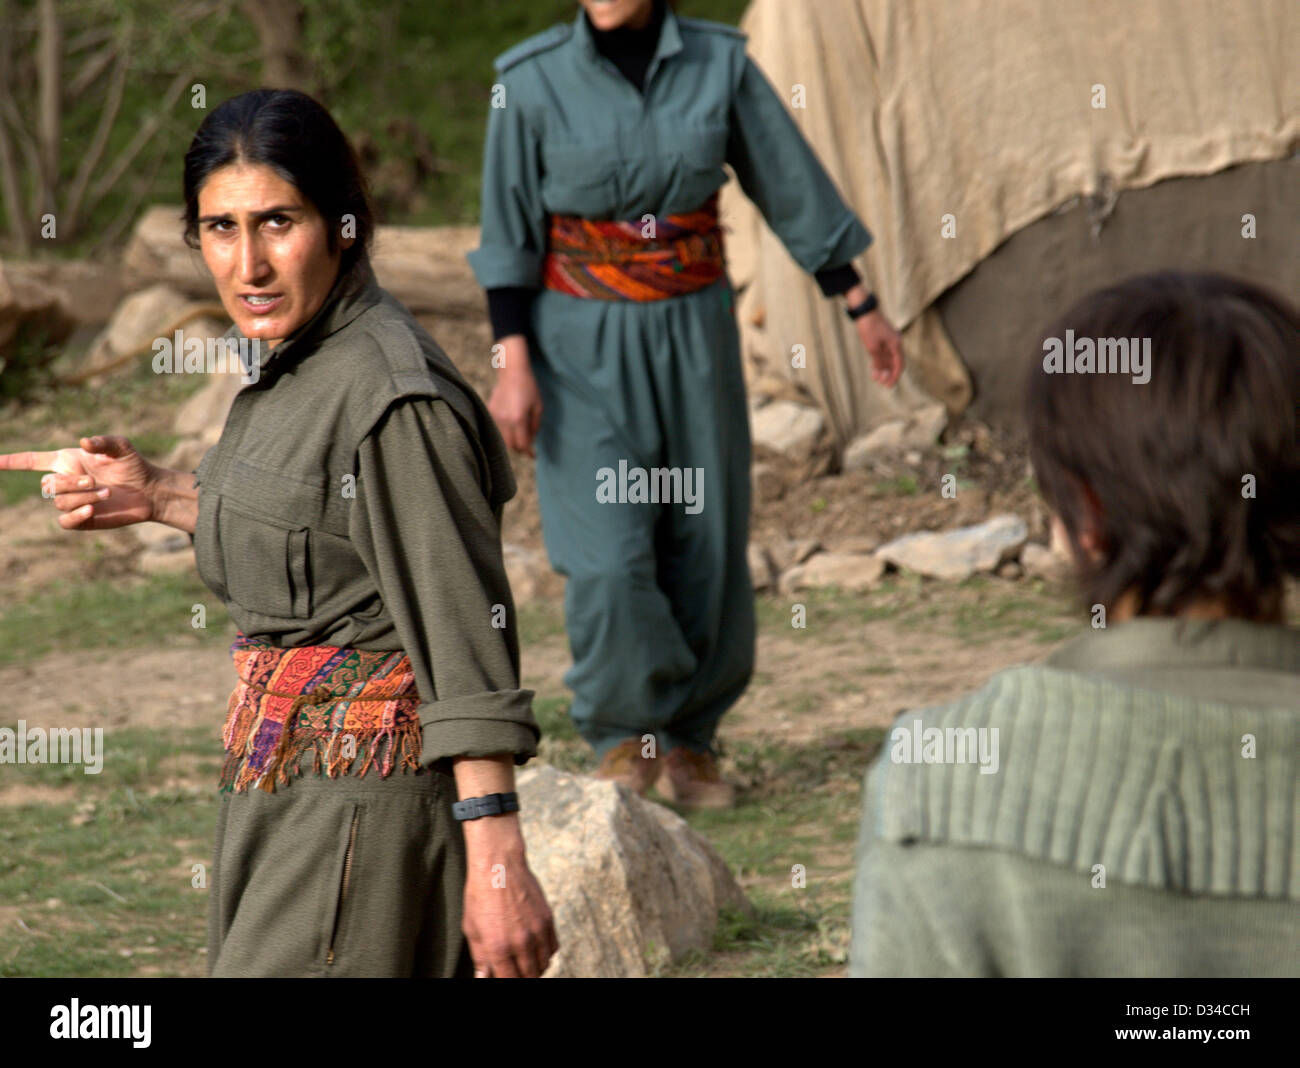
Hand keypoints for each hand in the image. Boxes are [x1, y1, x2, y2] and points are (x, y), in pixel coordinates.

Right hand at [0, 435, 157, 529]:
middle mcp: (66, 482)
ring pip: (59, 502)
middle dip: (69, 483)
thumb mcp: (122, 447)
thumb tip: (84, 442)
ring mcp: (73, 501)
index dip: (10, 461)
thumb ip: (104, 442)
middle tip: (95, 482)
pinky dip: (76, 515)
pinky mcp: (83, 520)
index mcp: (67, 462)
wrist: (150, 491)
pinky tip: (92, 511)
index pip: (31, 461)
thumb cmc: (134, 466)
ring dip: (83, 497)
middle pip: (47, 485)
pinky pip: (65, 521)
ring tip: (107, 493)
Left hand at [460, 817, 557, 977]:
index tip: (505, 975)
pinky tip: (535, 949)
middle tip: (514, 970)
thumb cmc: (480, 895)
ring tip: (525, 962)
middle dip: (522, 976)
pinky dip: (546, 953)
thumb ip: (480, 957)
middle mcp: (521, 942)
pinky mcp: (547, 919)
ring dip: (535, 967)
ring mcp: (537, 930)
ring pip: (544, 964)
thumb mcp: (471, 928)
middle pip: (530, 975)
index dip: (507, 981)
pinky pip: (553, 947)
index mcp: (498, 947)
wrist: (499, 866)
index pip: (510, 980)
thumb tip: (484, 976)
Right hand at [487, 336, 542, 457]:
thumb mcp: (538, 408)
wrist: (512, 372)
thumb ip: (534, 428)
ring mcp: (495, 416)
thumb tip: (531, 442)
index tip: (533, 455)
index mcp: (518, 419)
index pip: (522, 445)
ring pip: (502, 439)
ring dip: (511, 441)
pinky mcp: (490, 412)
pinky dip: (504, 431)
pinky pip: (497, 429)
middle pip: (511, 446)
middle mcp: (504, 420)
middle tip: (527, 446)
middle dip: (520, 448)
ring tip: (519, 435)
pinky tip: (511, 424)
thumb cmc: (529, 388)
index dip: (528, 452)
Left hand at [855, 309, 904, 387]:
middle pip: (895, 362)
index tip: (889, 385)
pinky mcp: (882, 339)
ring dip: (883, 369)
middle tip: (881, 383)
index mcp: (896, 344)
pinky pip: (883, 353)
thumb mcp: (873, 347)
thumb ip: (879, 361)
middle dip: (888, 374)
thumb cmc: (869, 327)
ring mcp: (889, 341)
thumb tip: (883, 374)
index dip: (895, 376)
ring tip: (875, 378)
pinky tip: (874, 369)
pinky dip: (879, 362)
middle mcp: (895, 343)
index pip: (899, 364)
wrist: (864, 310)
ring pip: (888, 359)